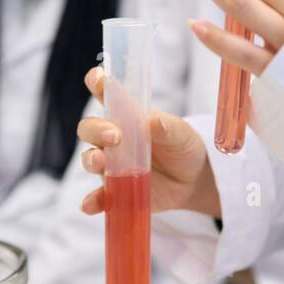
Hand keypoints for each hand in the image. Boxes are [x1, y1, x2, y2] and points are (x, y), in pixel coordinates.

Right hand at [77, 67, 219, 217]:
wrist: (192, 179)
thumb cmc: (182, 146)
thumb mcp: (181, 133)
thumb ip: (166, 126)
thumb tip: (151, 121)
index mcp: (128, 116)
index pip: (107, 96)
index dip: (98, 84)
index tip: (97, 78)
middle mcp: (113, 139)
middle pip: (90, 129)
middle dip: (96, 129)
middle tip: (114, 135)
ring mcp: (112, 165)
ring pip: (91, 160)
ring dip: (91, 160)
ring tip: (100, 162)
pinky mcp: (116, 191)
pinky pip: (99, 197)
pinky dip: (93, 201)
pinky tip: (90, 205)